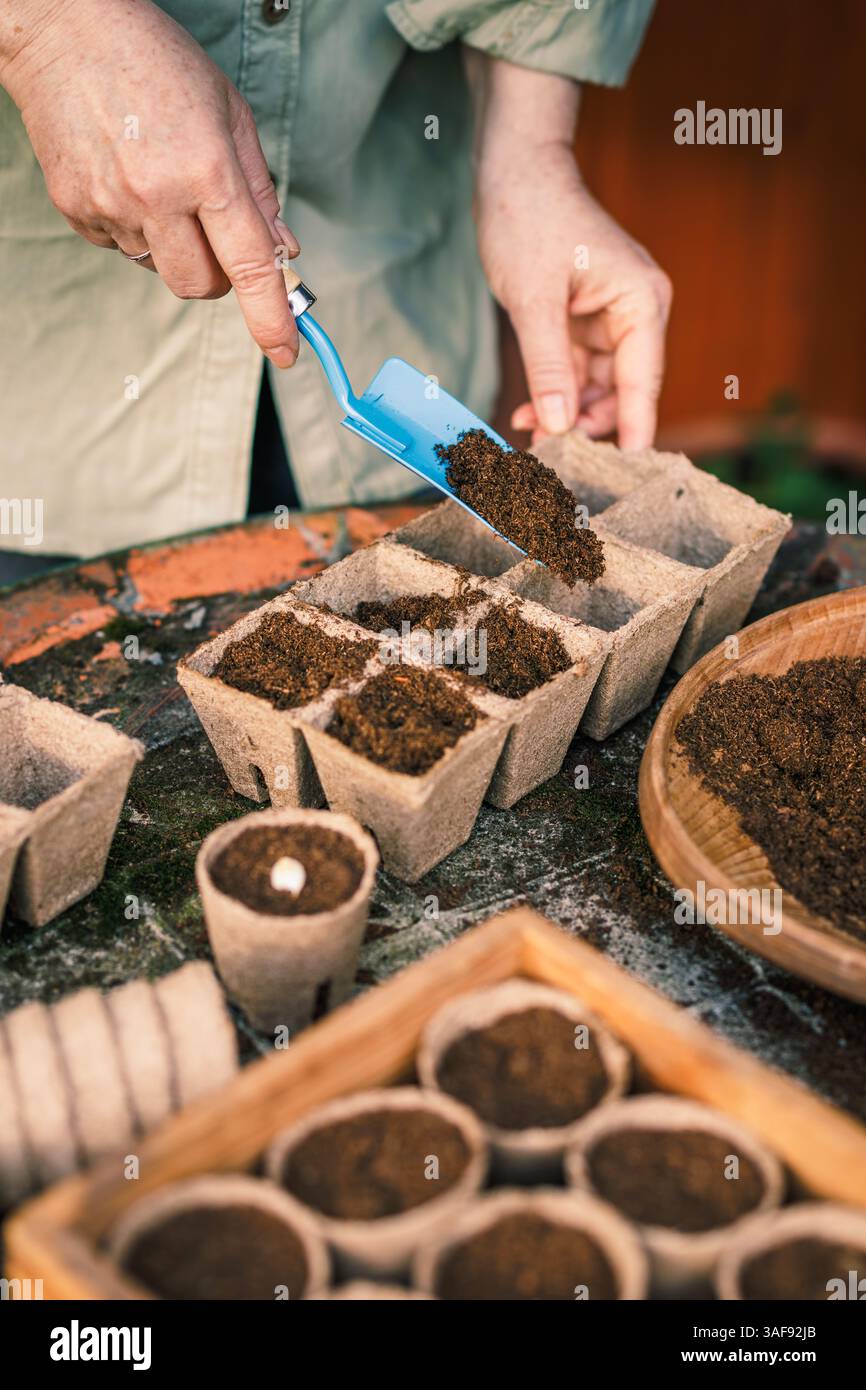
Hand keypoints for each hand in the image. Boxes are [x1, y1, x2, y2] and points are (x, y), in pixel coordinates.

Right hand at [0, 0, 298, 366]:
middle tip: (216, 233)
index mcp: (206, 168)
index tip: (285, 350)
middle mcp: (156, 194)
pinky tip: (127, 177)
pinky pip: (121, 248)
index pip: (249, 265)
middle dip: (218, 276)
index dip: (271, 317)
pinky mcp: (76, 209)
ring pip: (161, 270)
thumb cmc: (154, 60)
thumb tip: (283, 250)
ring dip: (175, 247)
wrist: (63, 28)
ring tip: (162, 184)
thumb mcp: (229, 112)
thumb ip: (259, 189)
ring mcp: (111, 205)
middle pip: (201, 286)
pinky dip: (135, 228)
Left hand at [477, 146, 671, 448]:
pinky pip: (573, 373)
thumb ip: (548, 365)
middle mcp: (635, 313)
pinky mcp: (582, 323)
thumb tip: (558, 425)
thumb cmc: (530, 218)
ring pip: (594, 388)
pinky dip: (552, 393)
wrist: (511, 171)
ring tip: (527, 433)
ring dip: (563, 413)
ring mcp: (609, 320)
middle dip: (587, 425)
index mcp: (641, 301)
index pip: (643, 380)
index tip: (630, 474)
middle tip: (553, 458)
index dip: (634, 428)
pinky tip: (525, 413)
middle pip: (621, 391)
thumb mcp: (533, 298)